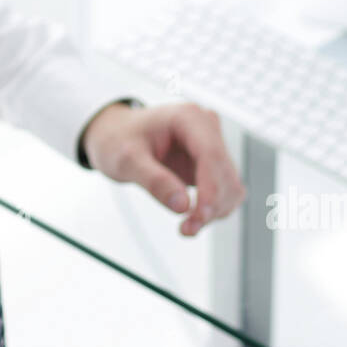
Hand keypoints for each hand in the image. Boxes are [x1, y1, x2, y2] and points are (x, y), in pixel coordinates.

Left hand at [81, 101, 244, 234]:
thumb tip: (182, 205)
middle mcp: (206, 128)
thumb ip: (154, 181)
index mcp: (188, 117)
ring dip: (214, 211)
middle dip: (210, 206)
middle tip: (187, 229)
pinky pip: (224, 192)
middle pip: (225, 173)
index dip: (211, 188)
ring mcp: (211, 146)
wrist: (116, 136)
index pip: (211, 154)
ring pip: (230, 186)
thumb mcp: (127, 160)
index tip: (200, 216)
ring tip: (187, 226)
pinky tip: (193, 218)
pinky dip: (213, 209)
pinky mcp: (211, 165)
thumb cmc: (118, 139)